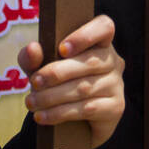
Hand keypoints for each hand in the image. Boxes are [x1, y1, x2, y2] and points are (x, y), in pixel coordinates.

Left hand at [18, 14, 124, 148]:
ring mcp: (117, 85)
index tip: (62, 49)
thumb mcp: (39, 68)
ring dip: (53, 96)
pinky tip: (42, 116)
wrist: (70, 121)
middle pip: (90, 61)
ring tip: (32, 102)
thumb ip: (32, 57)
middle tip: (34, 83)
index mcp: (99, 42)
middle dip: (57, 73)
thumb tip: (32, 48)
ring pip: (85, 88)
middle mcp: (113, 61)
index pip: (104, 27)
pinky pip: (88, 109)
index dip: (85, 35)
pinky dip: (60, 113)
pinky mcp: (115, 108)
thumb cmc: (56, 84)